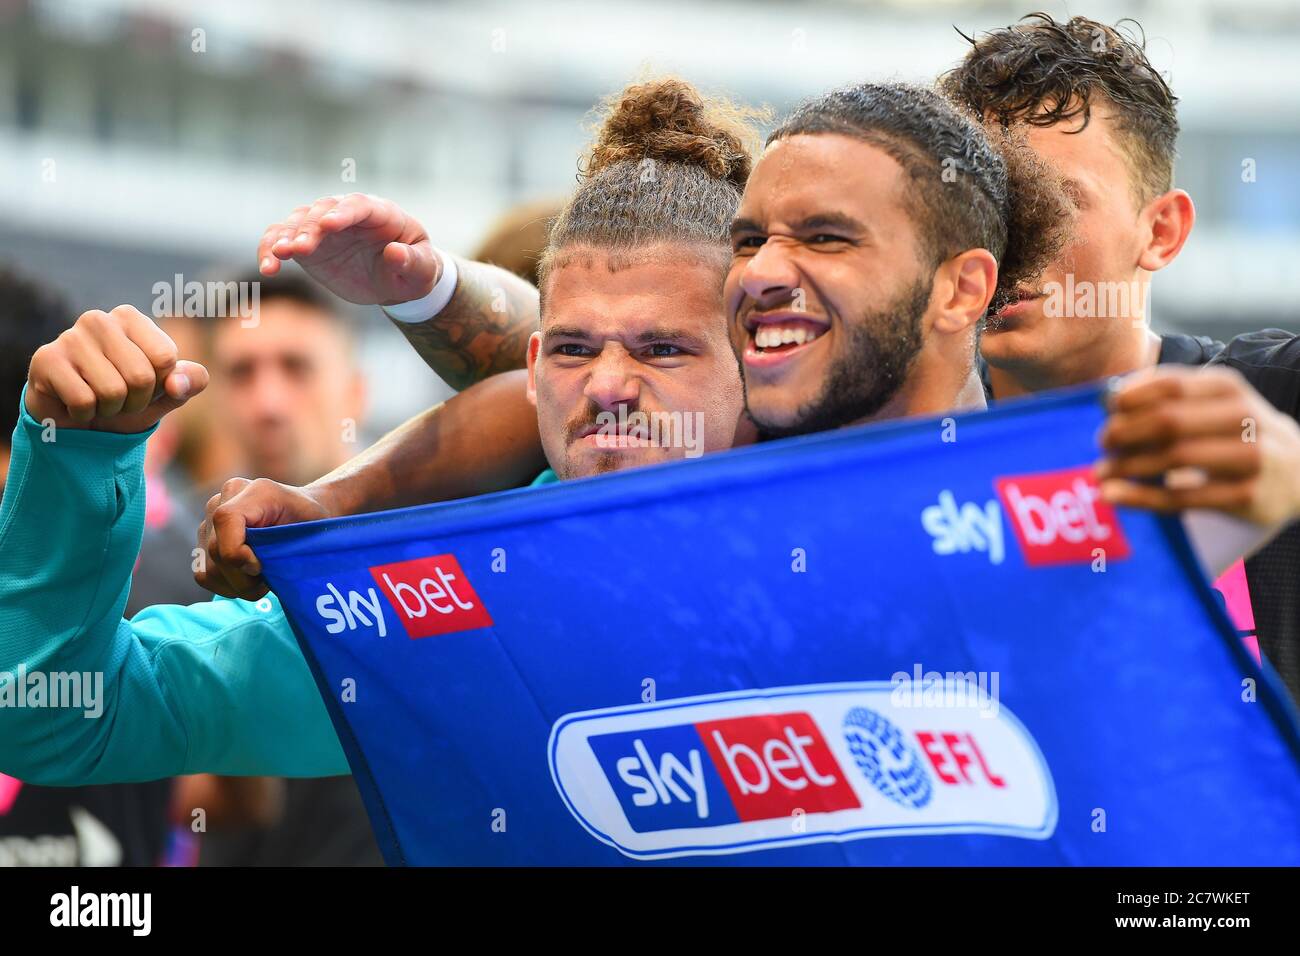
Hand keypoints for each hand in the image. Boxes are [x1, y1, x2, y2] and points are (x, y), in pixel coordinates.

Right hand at [25, 305, 207, 433]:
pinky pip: (84, 401)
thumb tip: (177, 383)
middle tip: (118, 398)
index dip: (159, 384)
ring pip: (112, 391)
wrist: (80, 423)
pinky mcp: (46, 360)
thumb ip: (190, 382)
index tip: (142, 385)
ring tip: (97, 400)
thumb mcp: (168, 393)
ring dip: (110, 409)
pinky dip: (84, 413)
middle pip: (141, 376)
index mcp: (131, 318)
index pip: (165, 358)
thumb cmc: (128, 400)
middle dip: (135, 401)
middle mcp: (99, 319)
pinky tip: (74, 404)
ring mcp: (69, 337)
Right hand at [195, 477, 339, 599]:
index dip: (237, 551)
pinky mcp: (204, 538)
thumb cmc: (312, 522)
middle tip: (268, 582)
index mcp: (255, 492)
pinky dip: (225, 584)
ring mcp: (209, 518)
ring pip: (207, 567)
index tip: (260, 569)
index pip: (226, 518)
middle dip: (243, 578)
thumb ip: (288, 546)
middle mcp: (224, 500)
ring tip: (261, 581)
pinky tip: (247, 581)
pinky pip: (203, 572)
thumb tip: (258, 572)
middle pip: (216, 550)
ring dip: (235, 584)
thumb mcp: (313, 529)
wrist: (302, 514)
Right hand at [256, 193, 438, 305]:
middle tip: (298, 249)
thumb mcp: (423, 271)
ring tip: (277, 255)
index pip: (359, 205)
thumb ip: (412, 262)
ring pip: (297, 222)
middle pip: (323, 211)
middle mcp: (347, 213)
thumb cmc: (414, 271)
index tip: (328, 225)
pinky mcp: (306, 244)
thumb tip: (395, 253)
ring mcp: (323, 226)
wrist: (396, 279)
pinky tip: (267, 268)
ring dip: (285, 237)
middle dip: (310, 228)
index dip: (344, 213)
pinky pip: (281, 240)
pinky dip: (270, 250)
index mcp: (380, 213)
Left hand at [1096, 365, 1299, 527]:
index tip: (1106, 410)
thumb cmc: (1238, 434)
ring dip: (1126, 466)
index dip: (1131, 397)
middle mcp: (1243, 417)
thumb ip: (1170, 399)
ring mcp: (1249, 457)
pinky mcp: (1245, 496)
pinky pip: (1182, 497)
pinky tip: (1112, 495)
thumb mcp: (1215, 405)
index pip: (1172, 384)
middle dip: (1125, 432)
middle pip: (1169, 421)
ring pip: (1174, 457)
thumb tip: (1109, 399)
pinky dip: (1140, 496)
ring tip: (1100, 472)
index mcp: (1228, 388)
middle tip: (1102, 443)